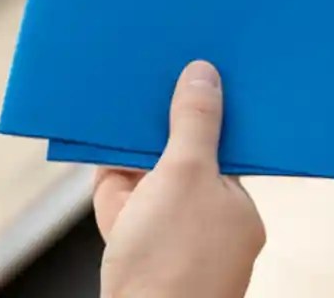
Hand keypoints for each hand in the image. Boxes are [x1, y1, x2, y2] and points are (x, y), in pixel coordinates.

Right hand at [94, 60, 265, 297]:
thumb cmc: (173, 261)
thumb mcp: (184, 175)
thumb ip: (193, 123)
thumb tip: (204, 72)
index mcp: (236, 205)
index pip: (218, 146)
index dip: (198, 112)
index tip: (181, 74)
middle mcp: (206, 221)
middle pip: (178, 158)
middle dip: (154, 130)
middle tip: (137, 84)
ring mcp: (169, 235)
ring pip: (144, 179)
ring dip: (125, 151)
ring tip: (109, 108)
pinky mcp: (134, 244)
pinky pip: (121, 200)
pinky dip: (108, 179)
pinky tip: (96, 151)